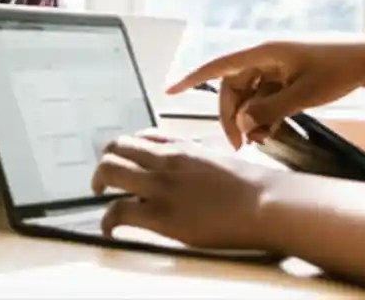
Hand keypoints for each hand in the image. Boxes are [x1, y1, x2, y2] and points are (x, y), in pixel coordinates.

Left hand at [90, 130, 279, 249]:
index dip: (126, 150)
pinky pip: (118, 210)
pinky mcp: (161, 214)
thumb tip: (188, 171)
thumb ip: (196, 161)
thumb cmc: (252, 187)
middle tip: (102, 181)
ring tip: (99, 196)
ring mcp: (162, 185)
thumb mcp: (219, 160)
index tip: (125, 163)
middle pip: (116, 147)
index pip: (141, 137)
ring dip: (99, 183)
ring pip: (109, 170)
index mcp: (183, 146)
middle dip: (104, 164)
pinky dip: (107, 219)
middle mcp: (167, 159)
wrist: (266, 203)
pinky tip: (109, 227)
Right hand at [167, 36, 364, 147]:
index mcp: (265, 51)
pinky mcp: (285, 76)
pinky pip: (263, 97)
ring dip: (249, 119)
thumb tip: (241, 123)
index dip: (191, 78)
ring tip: (262, 141)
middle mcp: (264, 56)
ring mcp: (274, 66)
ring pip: (247, 95)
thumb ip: (270, 110)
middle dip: (232, 117)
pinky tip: (272, 131)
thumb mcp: (304, 94)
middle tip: (241, 146)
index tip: (169, 91)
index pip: (219, 65)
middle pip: (232, 88)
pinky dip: (263, 114)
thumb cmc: (338, 71)